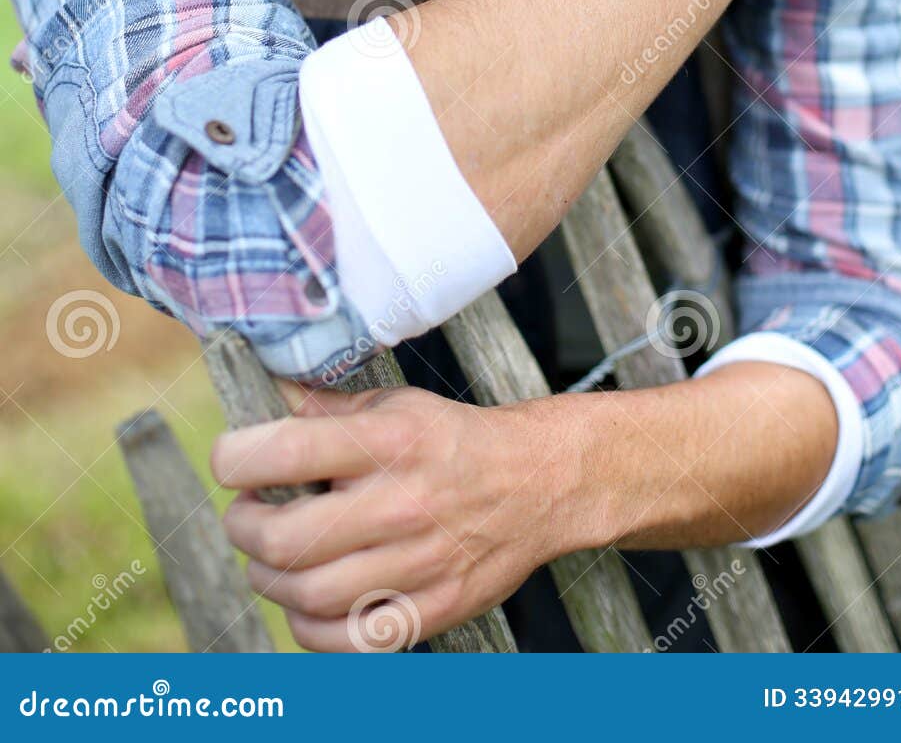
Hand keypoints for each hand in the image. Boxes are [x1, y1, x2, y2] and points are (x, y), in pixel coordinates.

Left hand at [211, 383, 570, 651]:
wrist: (537, 482)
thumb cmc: (454, 439)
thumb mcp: (396, 406)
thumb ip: (326, 407)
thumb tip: (264, 394)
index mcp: (389, 441)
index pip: (282, 453)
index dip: (234, 459)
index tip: (230, 461)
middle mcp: (401, 503)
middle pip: (284, 537)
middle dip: (243, 526)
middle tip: (247, 513)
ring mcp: (418, 563)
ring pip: (305, 594)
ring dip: (268, 576)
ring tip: (271, 555)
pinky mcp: (432, 608)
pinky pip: (346, 639)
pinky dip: (307, 626)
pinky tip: (305, 599)